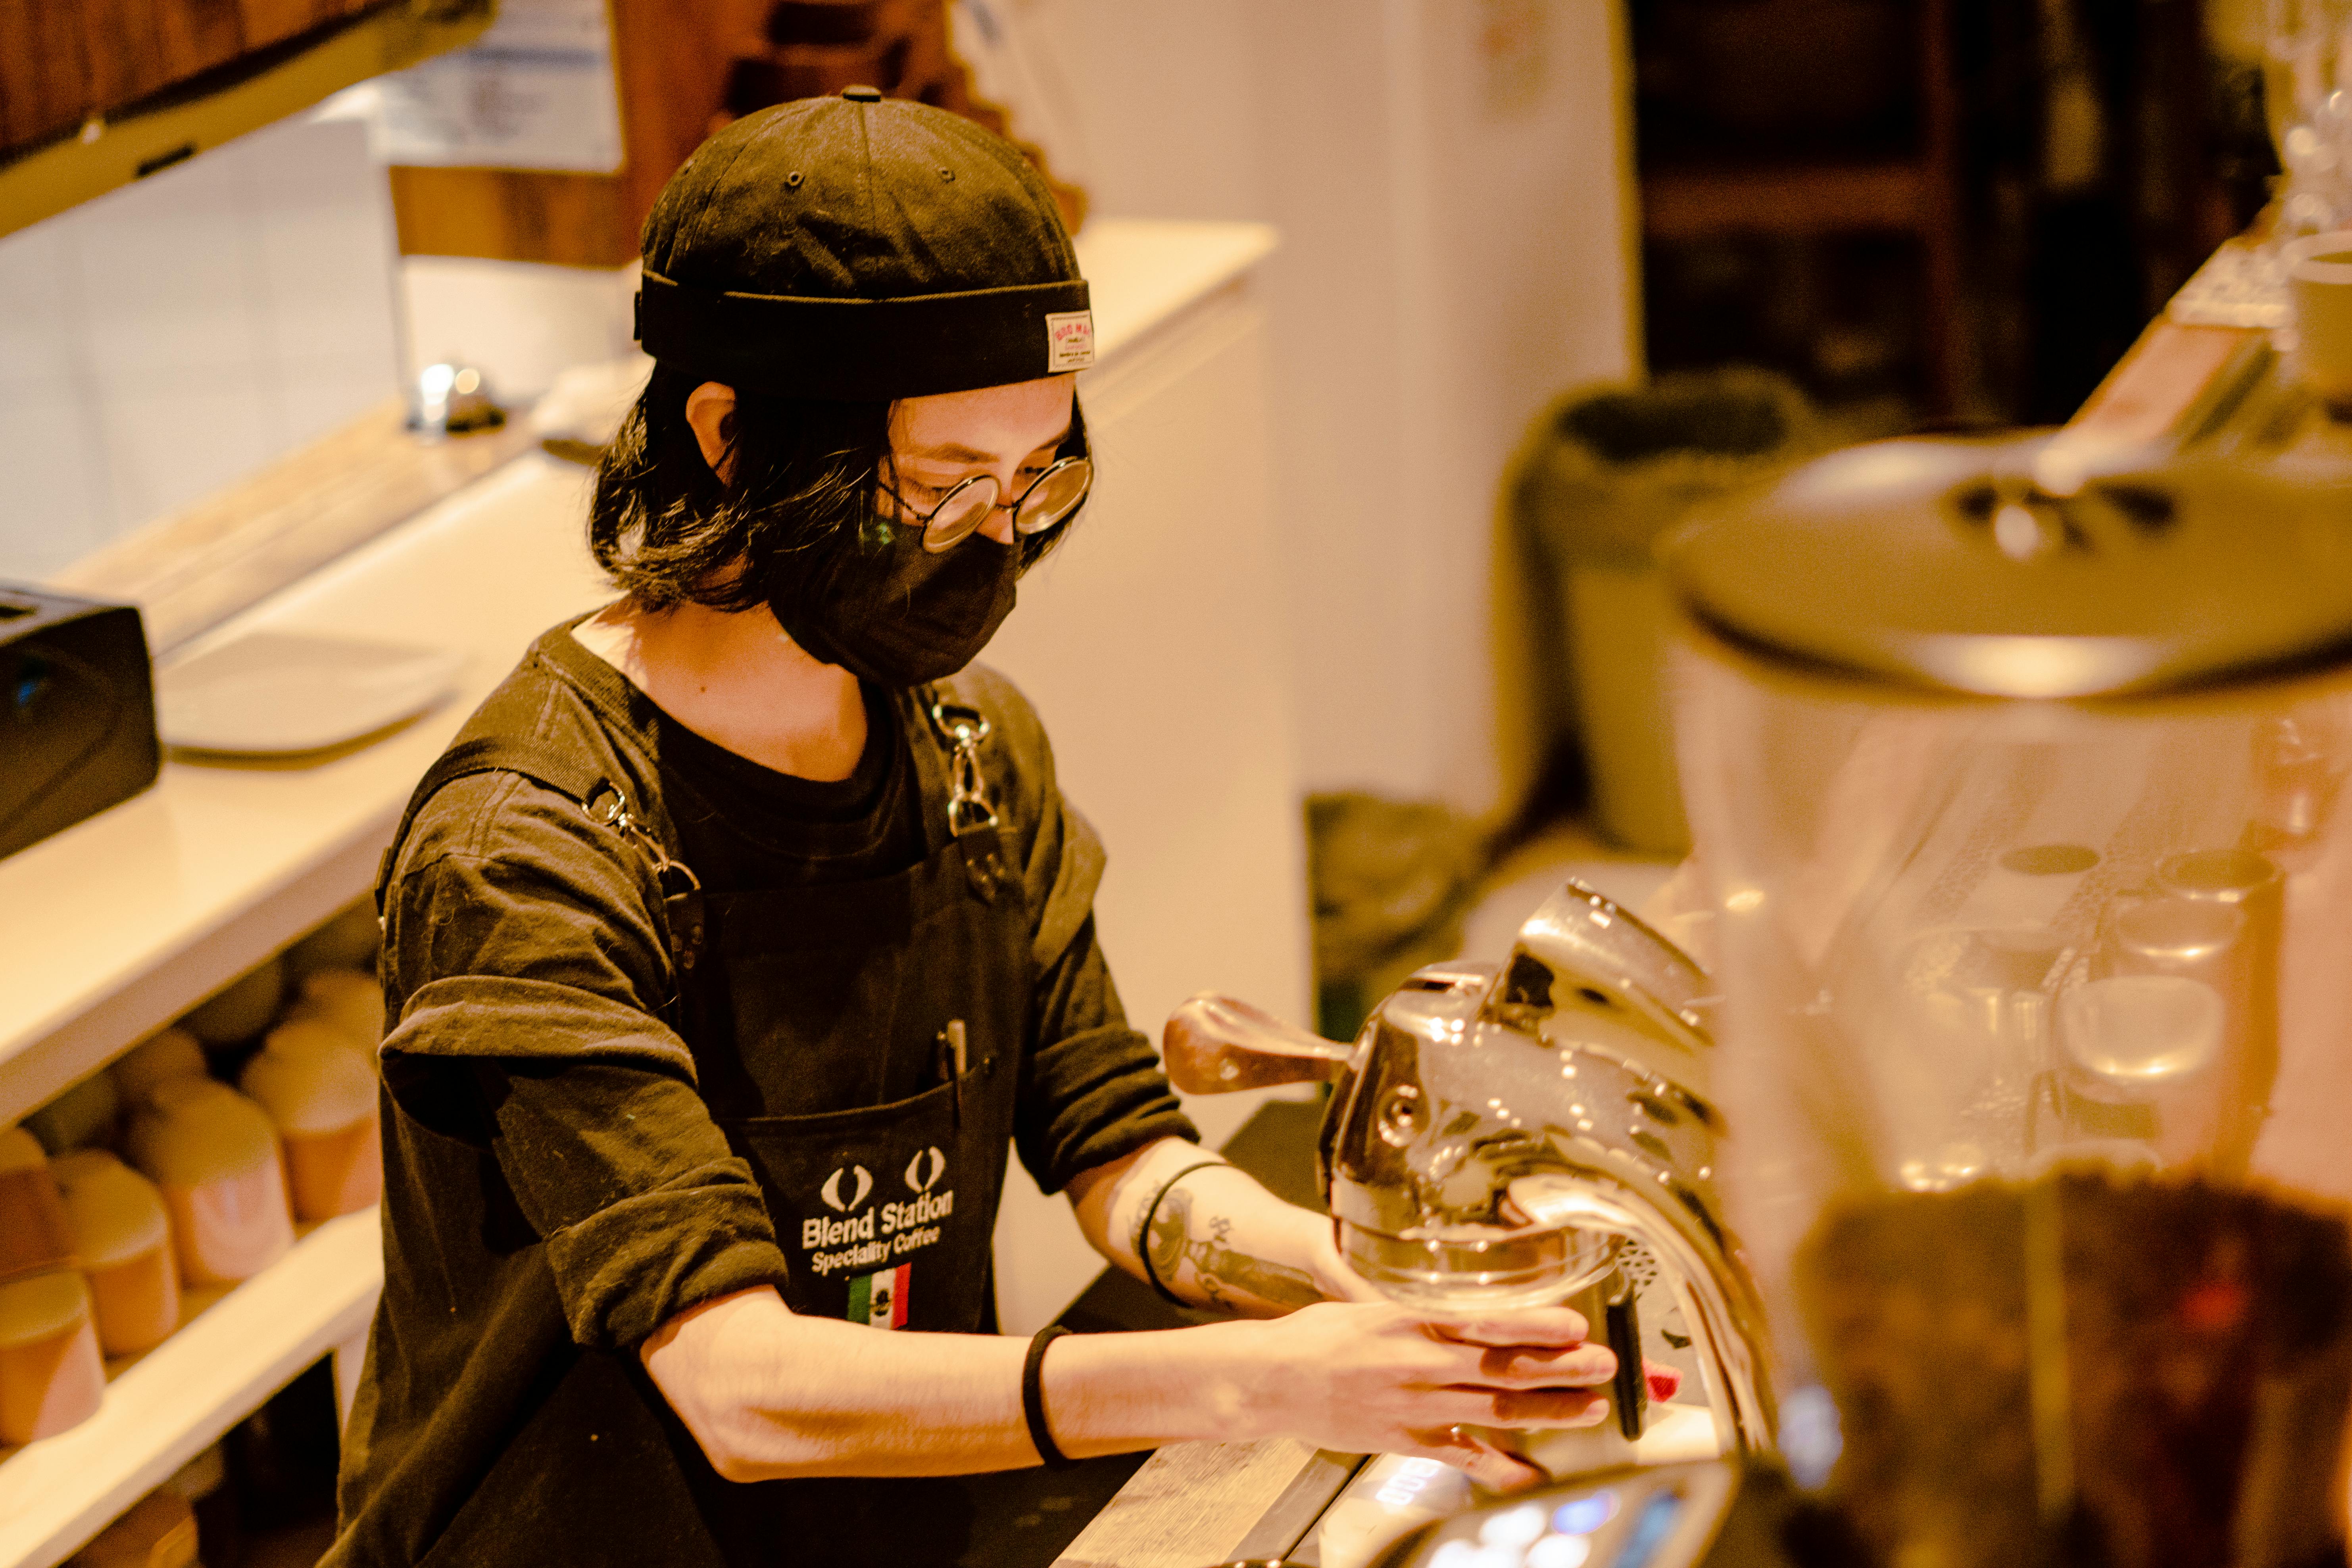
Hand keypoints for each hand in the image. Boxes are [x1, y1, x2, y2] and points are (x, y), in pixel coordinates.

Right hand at [1214, 1302, 1615, 1491]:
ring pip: (1492, 1409)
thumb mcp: (1369, 1303)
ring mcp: (1412, 1406)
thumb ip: (1420, 1306)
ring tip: (1589, 1409)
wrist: (1267, 1379)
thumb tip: (1468, 1299)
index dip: (1531, 1326)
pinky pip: (1460, 1455)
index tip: (1574, 1324)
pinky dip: (1498, 1467)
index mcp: (1408, 1322)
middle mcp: (1416, 1363)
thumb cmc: (1317, 1336)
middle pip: (1500, 1366)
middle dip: (1558, 1368)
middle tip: (1604, 1365)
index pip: (1481, 1321)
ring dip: (1546, 1410)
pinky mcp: (1402, 1440)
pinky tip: (1531, 1475)